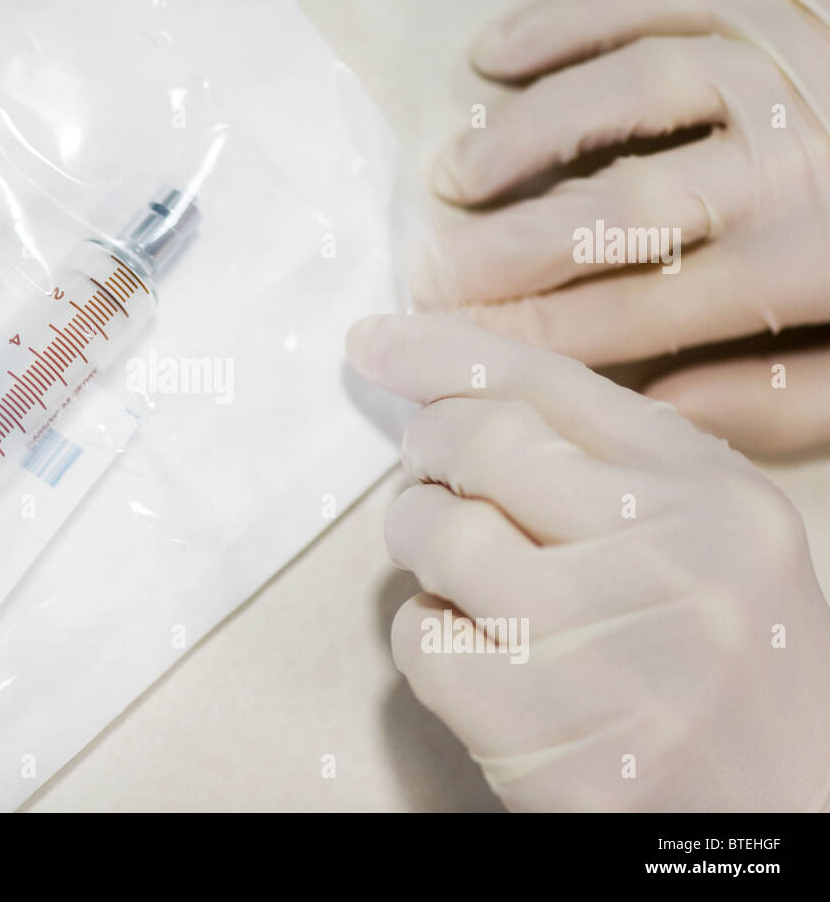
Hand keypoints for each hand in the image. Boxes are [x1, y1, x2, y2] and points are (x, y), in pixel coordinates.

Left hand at [346, 312, 829, 809]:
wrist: (780, 812)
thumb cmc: (724, 659)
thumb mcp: (707, 533)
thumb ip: (606, 456)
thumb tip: (452, 391)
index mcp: (712, 496)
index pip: (547, 385)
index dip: (441, 351)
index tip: (374, 340)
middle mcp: (665, 558)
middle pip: (477, 442)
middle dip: (428, 452)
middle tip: (434, 476)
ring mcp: (597, 649)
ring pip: (435, 533)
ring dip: (420, 538)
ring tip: (459, 565)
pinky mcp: (535, 732)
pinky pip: (418, 635)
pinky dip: (427, 632)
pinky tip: (475, 646)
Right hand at [418, 0, 829, 454]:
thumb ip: (772, 395)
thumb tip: (650, 405)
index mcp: (801, 262)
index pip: (629, 313)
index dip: (530, 333)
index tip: (456, 349)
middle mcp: (778, 160)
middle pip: (607, 210)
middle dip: (502, 251)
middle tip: (427, 278)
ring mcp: (773, 65)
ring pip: (617, 97)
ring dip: (519, 140)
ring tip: (451, 179)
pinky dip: (562, 21)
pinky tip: (495, 56)